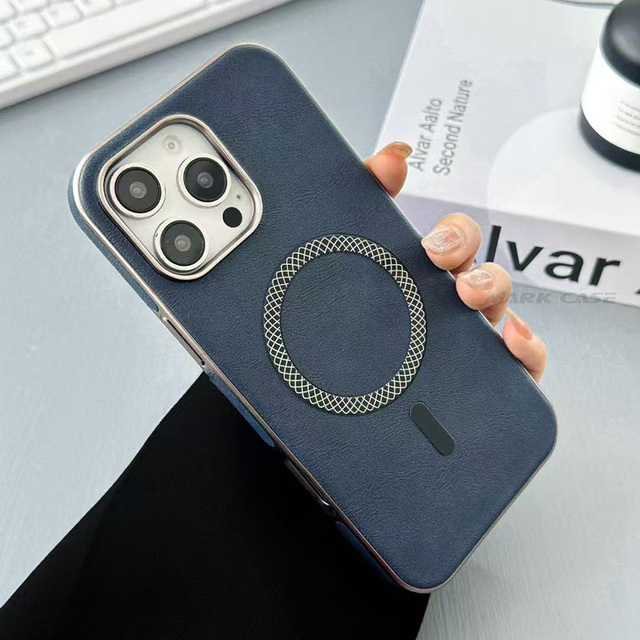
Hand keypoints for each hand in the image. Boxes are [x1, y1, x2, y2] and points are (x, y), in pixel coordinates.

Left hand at [365, 142, 546, 382]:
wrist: (345, 414)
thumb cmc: (359, 346)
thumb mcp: (352, 274)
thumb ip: (364, 209)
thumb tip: (389, 157)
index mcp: (422, 284)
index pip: (449, 244)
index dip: (449, 229)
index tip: (422, 217)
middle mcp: (450, 308)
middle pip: (475, 266)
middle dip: (461, 249)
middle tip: (436, 253)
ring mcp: (471, 340)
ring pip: (497, 305)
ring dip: (488, 287)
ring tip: (466, 292)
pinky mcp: (489, 376)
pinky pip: (523, 360)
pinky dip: (525, 346)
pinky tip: (509, 340)